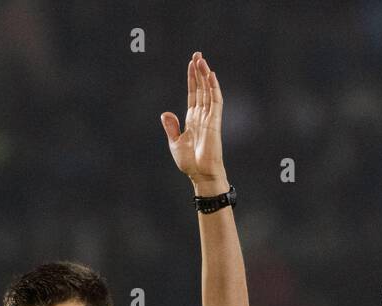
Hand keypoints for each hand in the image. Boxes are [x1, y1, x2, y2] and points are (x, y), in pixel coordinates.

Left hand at [161, 51, 225, 189]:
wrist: (200, 174)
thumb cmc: (189, 162)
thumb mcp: (175, 143)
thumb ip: (171, 127)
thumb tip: (165, 113)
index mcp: (192, 119)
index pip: (193, 93)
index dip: (192, 79)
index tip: (191, 64)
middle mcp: (202, 115)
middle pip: (201, 88)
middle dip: (199, 71)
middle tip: (197, 54)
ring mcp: (209, 117)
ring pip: (208, 91)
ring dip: (205, 75)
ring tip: (202, 60)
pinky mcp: (215, 122)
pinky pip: (216, 101)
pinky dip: (214, 88)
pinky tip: (211, 75)